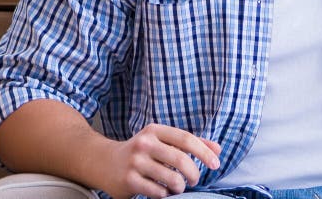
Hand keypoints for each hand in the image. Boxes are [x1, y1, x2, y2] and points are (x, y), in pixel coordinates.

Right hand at [102, 123, 220, 198]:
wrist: (104, 162)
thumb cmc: (142, 151)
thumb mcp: (163, 141)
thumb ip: (190, 144)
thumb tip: (217, 150)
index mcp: (155, 130)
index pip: (186, 139)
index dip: (204, 151)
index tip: (215, 164)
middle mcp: (144, 143)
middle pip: (180, 159)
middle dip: (194, 173)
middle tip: (195, 179)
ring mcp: (135, 162)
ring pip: (170, 178)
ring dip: (180, 186)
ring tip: (179, 186)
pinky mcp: (128, 180)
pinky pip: (157, 191)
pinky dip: (165, 194)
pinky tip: (163, 191)